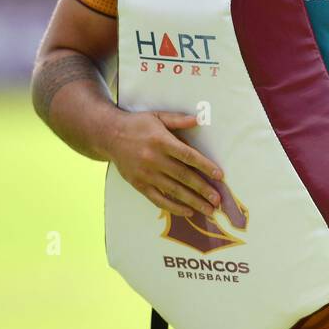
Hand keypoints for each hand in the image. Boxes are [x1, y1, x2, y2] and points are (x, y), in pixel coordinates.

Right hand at [103, 110, 227, 218]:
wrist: (108, 135)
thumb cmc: (137, 124)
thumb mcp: (157, 116)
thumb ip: (178, 119)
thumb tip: (199, 119)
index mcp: (161, 141)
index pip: (188, 156)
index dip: (205, 166)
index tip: (219, 176)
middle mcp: (154, 159)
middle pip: (183, 176)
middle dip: (203, 189)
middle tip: (218, 200)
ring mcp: (146, 174)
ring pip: (173, 191)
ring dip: (193, 201)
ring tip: (208, 210)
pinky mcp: (138, 184)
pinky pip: (158, 199)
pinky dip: (173, 207)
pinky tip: (188, 212)